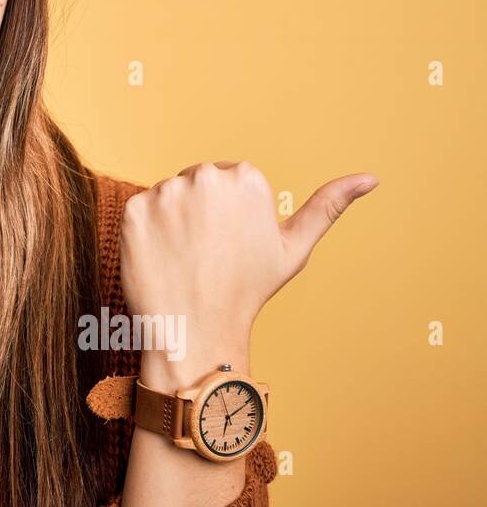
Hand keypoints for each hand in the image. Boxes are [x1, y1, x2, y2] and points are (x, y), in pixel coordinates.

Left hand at [120, 161, 378, 388]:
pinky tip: (161, 258)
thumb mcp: (293, 247)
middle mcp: (204, 176)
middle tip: (208, 253)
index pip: (229, 179)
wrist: (196, 331)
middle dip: (200, 210)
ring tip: (186, 257)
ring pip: (167, 197)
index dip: (229, 214)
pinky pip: (139, 212)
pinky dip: (146, 233)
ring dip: (172, 220)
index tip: (232, 243)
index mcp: (245, 176)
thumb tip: (372, 177)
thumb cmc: (248, 290)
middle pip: (196, 182)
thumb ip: (328, 205)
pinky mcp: (133, 210)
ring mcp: (165, 193)